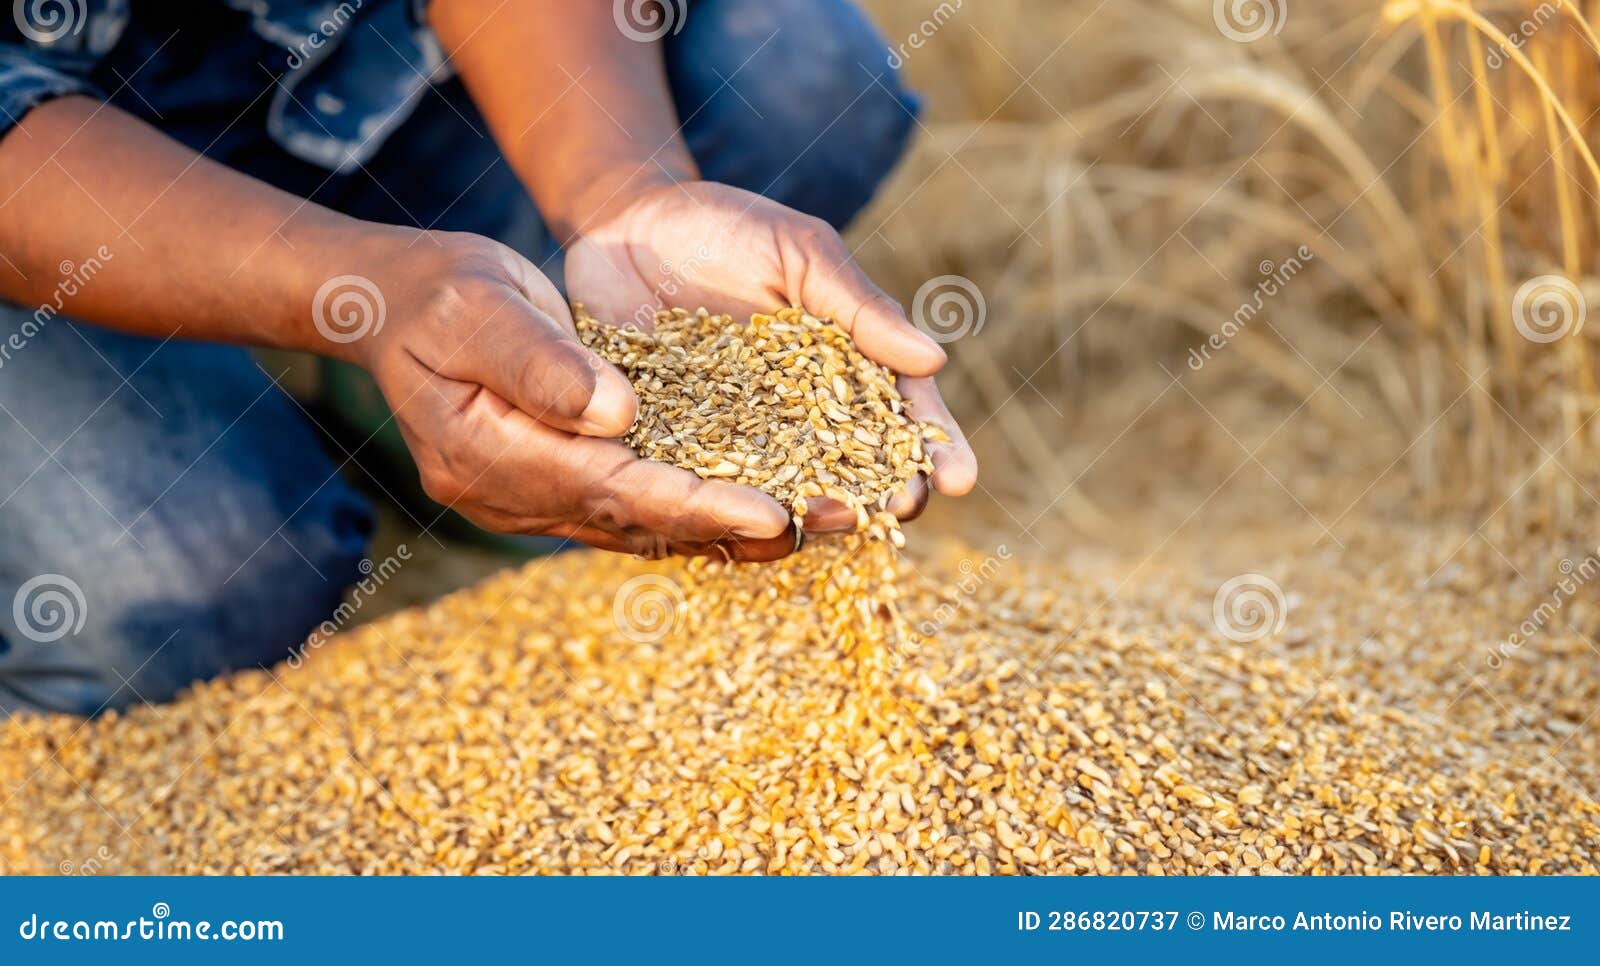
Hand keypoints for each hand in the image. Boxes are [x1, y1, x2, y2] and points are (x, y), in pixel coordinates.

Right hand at [343, 230, 797, 560]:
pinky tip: (745, 508)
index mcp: (483, 453)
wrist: (398, 306)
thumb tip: (619, 415)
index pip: (608, 488)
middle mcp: (502, 497)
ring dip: (712, 530)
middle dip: (719, 527)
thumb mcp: (482, 305)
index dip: (691, 502)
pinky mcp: (544, 491)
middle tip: (809, 529)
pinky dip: (684, 511)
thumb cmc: (441, 292)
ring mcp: (520, 503)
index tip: (769, 510)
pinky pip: (624, 511)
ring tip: (799, 530)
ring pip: (631, 527)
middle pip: (628, 521)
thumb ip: (544, 361)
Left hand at [565, 180, 977, 529]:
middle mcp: (797, 417)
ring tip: (823, 520)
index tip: (958, 477)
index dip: (933, 448)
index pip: (900, 416)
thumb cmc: (728, 227)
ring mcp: (737, 437)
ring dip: (807, 511)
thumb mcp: (800, 254)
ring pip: (781, 488)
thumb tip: (934, 360)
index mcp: (844, 370)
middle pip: (851, 467)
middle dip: (879, 493)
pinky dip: (720, 504)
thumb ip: (858, 307)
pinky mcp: (672, 446)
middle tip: (898, 508)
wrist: (626, 222)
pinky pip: (699, 482)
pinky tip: (734, 522)